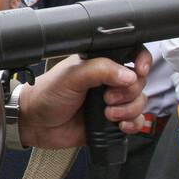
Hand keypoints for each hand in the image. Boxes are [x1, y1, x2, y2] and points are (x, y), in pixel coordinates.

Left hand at [17, 48, 151, 147]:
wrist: (36, 124)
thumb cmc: (47, 94)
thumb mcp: (72, 76)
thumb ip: (100, 70)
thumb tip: (129, 75)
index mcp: (100, 63)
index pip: (131, 54)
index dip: (142, 61)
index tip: (139, 70)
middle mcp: (108, 81)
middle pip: (139, 82)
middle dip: (129, 92)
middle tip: (108, 98)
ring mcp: (112, 102)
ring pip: (140, 102)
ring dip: (130, 109)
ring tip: (108, 114)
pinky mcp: (112, 122)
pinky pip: (136, 121)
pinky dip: (133, 123)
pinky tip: (120, 125)